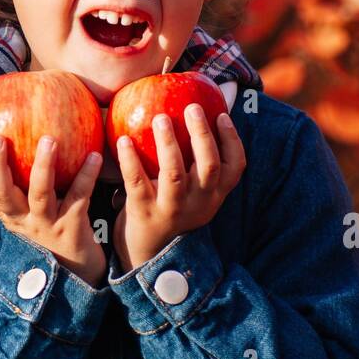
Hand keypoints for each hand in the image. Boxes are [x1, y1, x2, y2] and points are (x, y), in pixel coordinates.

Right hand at [0, 134, 106, 286]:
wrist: (80, 273)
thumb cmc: (54, 232)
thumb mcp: (30, 215)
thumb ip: (22, 187)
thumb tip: (20, 142)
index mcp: (10, 216)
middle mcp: (23, 221)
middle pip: (2, 195)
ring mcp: (47, 226)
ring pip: (39, 195)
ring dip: (43, 166)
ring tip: (49, 140)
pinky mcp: (71, 228)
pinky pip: (78, 198)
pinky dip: (86, 176)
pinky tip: (94, 156)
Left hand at [113, 104, 244, 273]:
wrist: (148, 251)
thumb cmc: (172, 206)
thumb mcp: (194, 191)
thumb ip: (197, 160)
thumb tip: (196, 110)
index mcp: (214, 194)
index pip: (236, 166)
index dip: (232, 139)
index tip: (221, 115)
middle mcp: (198, 203)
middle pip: (209, 167)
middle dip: (202, 135)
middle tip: (192, 107)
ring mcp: (172, 209)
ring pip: (174, 174)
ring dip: (168, 144)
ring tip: (161, 118)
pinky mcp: (144, 213)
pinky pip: (136, 182)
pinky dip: (130, 160)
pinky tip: (123, 139)